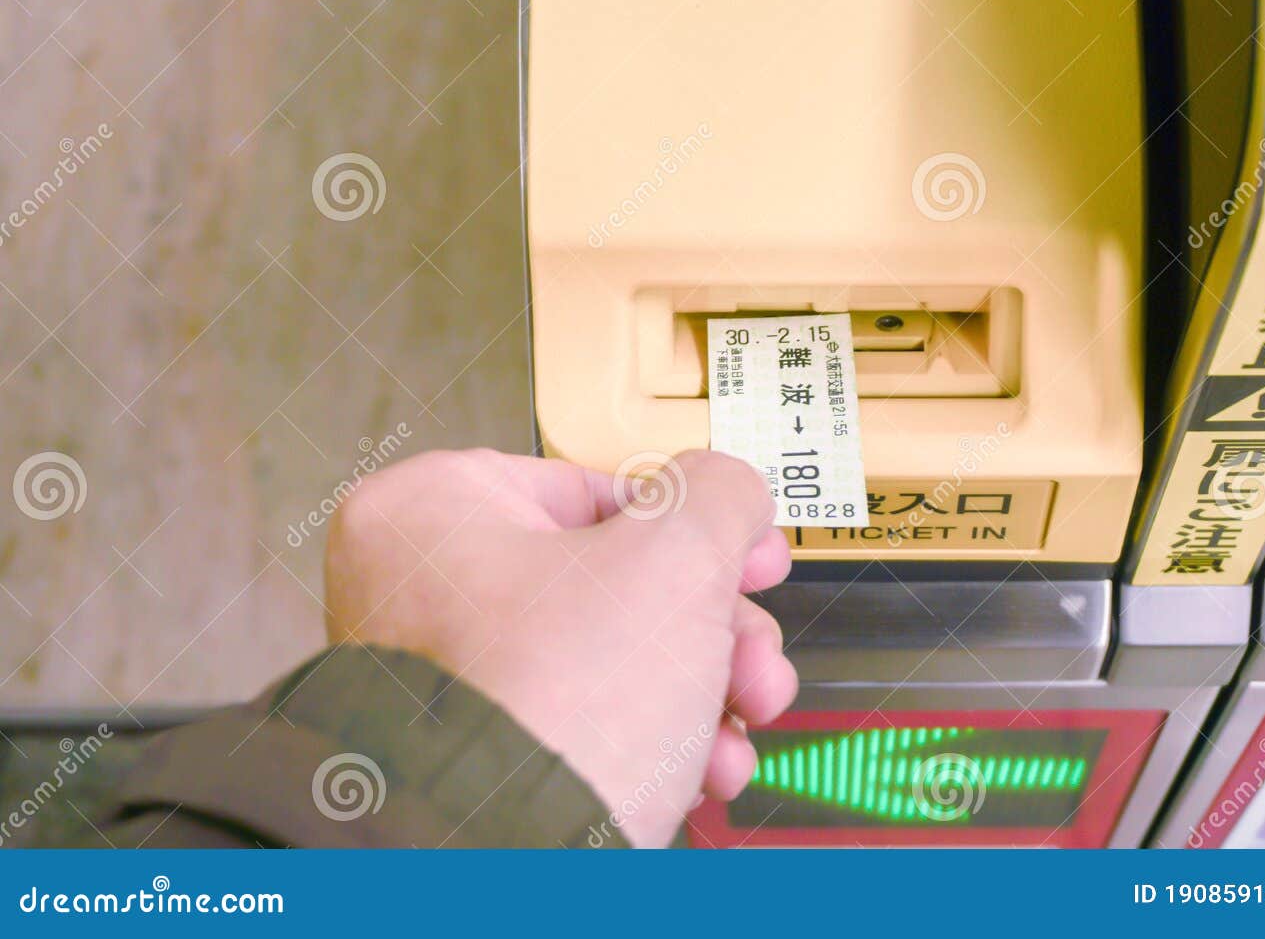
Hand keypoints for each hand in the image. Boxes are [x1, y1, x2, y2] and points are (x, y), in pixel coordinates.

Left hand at [322, 447, 796, 845]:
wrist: (502, 868)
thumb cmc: (548, 711)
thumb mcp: (671, 560)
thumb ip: (714, 496)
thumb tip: (728, 489)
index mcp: (433, 510)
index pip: (597, 488)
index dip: (697, 526)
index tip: (746, 555)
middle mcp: (418, 592)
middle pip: (614, 581)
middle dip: (715, 629)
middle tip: (754, 655)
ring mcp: (444, 682)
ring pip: (610, 659)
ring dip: (703, 690)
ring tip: (740, 722)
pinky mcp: (480, 757)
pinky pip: (582, 723)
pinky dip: (656, 741)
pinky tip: (704, 768)